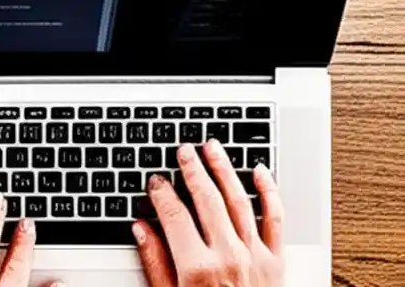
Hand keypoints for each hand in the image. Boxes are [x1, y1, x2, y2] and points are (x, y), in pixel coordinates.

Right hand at [134, 141, 284, 285]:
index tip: (155, 181)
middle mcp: (228, 257)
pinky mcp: (276, 262)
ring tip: (213, 149)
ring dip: (224, 170)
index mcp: (196, 268)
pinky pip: (275, 219)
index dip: (162, 193)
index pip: (174, 215)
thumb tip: (141, 229)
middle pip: (207, 200)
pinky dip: (268, 192)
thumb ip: (155, 263)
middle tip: (183, 151)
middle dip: (192, 170)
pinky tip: (259, 172)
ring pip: (239, 200)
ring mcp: (255, 257)